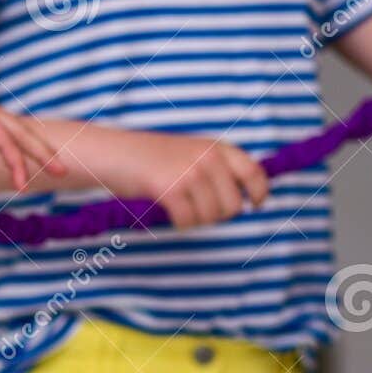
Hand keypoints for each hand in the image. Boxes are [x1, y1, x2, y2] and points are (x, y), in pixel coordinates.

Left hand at [0, 24, 64, 188]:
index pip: (5, 142)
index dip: (15, 164)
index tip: (22, 186)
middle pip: (22, 132)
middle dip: (42, 153)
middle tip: (63, 172)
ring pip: (14, 125)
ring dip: (31, 143)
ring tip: (48, 159)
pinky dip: (11, 133)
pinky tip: (10, 141)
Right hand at [102, 131, 270, 228]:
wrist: (112, 153)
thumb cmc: (147, 157)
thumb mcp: (190, 152)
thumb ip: (215, 167)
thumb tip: (240, 198)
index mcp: (216, 147)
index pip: (253, 173)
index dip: (259, 193)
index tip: (255, 205)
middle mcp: (208, 159)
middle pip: (232, 205)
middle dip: (218, 216)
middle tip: (199, 213)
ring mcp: (190, 173)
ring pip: (211, 217)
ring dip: (196, 221)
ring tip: (181, 211)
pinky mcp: (171, 189)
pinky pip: (188, 221)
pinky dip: (181, 224)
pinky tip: (172, 217)